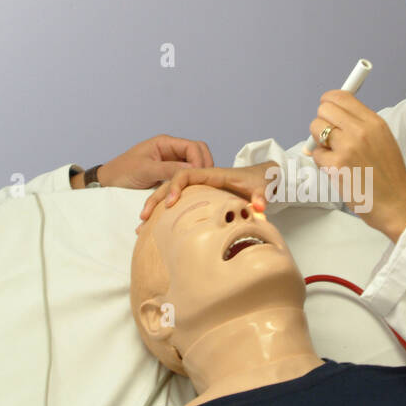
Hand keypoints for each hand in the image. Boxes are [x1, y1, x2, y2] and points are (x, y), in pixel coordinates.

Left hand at [77, 135, 214, 189]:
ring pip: (195, 164)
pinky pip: (186, 175)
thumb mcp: (146, 170)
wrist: (107, 182)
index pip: (193, 147)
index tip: (199, 177)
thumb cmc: (122, 172)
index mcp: (165, 143)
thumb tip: (192, 170)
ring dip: (200, 174)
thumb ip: (169, 169)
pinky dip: (192, 181)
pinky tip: (194, 192)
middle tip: (206, 183)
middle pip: (198, 153)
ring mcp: (171, 162)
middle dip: (205, 166)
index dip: (200, 161)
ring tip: (203, 189)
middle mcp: (171, 150)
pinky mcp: (169, 174)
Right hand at [139, 163, 273, 223]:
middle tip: (143, 218)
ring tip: (141, 227)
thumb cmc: (262, 181)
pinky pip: (179, 203)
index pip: (186, 175)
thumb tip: (259, 207)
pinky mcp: (201, 198)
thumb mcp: (264, 187)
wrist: (265, 178)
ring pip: (170, 194)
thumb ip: (261, 196)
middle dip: (155, 199)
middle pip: (171, 184)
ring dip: (155, 208)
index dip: (176, 187)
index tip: (171, 204)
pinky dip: (165, 215)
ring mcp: (200, 189)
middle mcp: (203, 180)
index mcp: (213, 175)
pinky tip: (154, 230)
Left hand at [311, 90, 405, 241]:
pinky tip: (339, 171)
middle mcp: (361, 131)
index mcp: (374, 122)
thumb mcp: (383, 140)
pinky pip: (317, 155)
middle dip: (322, 122)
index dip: (328, 102)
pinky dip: (323, 163)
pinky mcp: (337, 166)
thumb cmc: (389, 177)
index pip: (341, 96)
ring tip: (336, 156)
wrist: (396, 204)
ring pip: (316, 129)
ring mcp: (348, 147)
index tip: (327, 111)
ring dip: (320, 143)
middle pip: (324, 109)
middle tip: (329, 137)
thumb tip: (335, 114)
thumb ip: (360, 125)